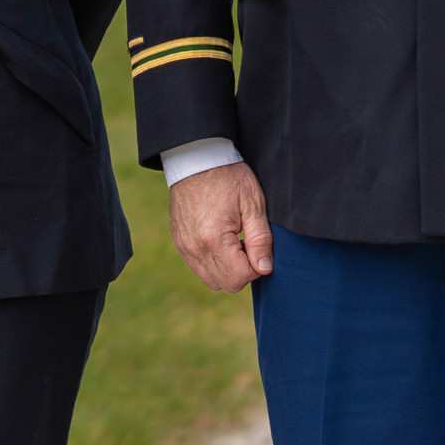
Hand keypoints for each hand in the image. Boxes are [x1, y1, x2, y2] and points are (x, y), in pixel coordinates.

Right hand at [169, 160, 274, 293]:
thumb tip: (265, 268)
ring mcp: (184, 247)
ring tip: (234, 243)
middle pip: (226, 284)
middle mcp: (194, 248)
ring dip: (227, 269)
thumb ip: (260, 240)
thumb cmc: (228, 177)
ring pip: (211, 280)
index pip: (240, 277)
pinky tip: (221, 241)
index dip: (257, 266)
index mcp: (213, 240)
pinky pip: (198, 267)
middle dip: (242, 271)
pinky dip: (214, 263)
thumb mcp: (253, 204)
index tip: (257, 245)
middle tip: (247, 244)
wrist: (195, 159)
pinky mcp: (179, 242)